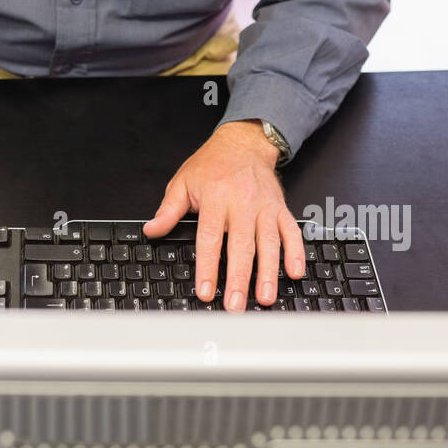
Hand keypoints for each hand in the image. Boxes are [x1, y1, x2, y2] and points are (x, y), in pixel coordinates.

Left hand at [143, 120, 304, 310]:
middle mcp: (243, 203)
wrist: (244, 142)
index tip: (205, 290)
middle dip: (238, 279)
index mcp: (216, 198)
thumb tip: (152, 230)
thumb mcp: (183, 181)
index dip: (207, 267)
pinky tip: (295, 272)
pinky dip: (296, 252)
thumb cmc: (213, 164)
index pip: (210, 238)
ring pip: (269, 243)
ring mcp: (265, 207)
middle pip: (241, 246)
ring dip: (267, 273)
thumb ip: (169, 210)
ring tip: (264, 297)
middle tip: (235, 305)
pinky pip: (291, 232)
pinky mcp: (281, 209)